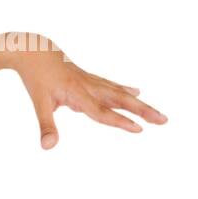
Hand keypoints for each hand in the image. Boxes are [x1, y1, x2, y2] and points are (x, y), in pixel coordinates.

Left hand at [2, 32, 167, 148]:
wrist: (33, 51)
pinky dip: (124, 90)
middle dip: (143, 111)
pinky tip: (136, 92)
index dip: (119, 121)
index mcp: (78, 93)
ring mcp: (91, 81)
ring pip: (120, 93)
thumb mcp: (38, 103)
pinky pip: (111, 86)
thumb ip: (46, 125)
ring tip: (157, 115)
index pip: (101, 112)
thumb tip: (48, 147)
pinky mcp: (89, 78)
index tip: (139, 129)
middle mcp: (89, 86)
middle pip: (120, 100)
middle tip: (163, 121)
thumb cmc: (35, 77)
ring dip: (139, 104)